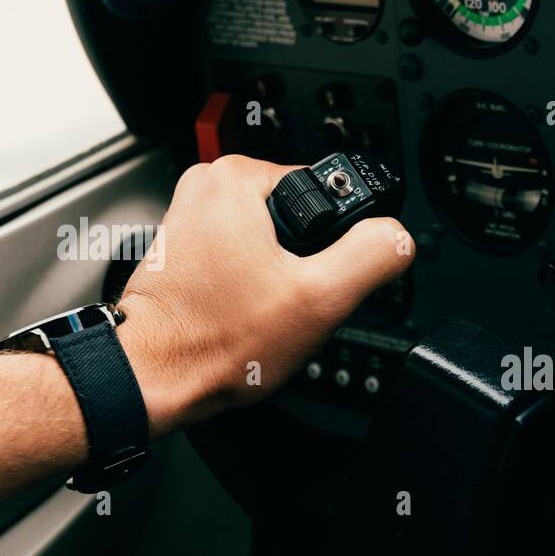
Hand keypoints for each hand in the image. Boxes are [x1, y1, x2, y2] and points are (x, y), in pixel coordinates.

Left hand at [114, 155, 413, 437]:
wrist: (156, 378)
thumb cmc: (217, 342)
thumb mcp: (320, 299)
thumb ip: (373, 256)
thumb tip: (398, 238)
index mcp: (238, 177)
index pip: (327, 194)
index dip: (338, 244)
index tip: (315, 279)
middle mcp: (208, 185)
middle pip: (301, 216)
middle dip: (308, 262)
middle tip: (289, 300)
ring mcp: (191, 215)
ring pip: (273, 239)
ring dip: (280, 275)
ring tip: (262, 309)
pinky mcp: (186, 246)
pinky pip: (244, 255)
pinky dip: (253, 283)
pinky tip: (244, 312)